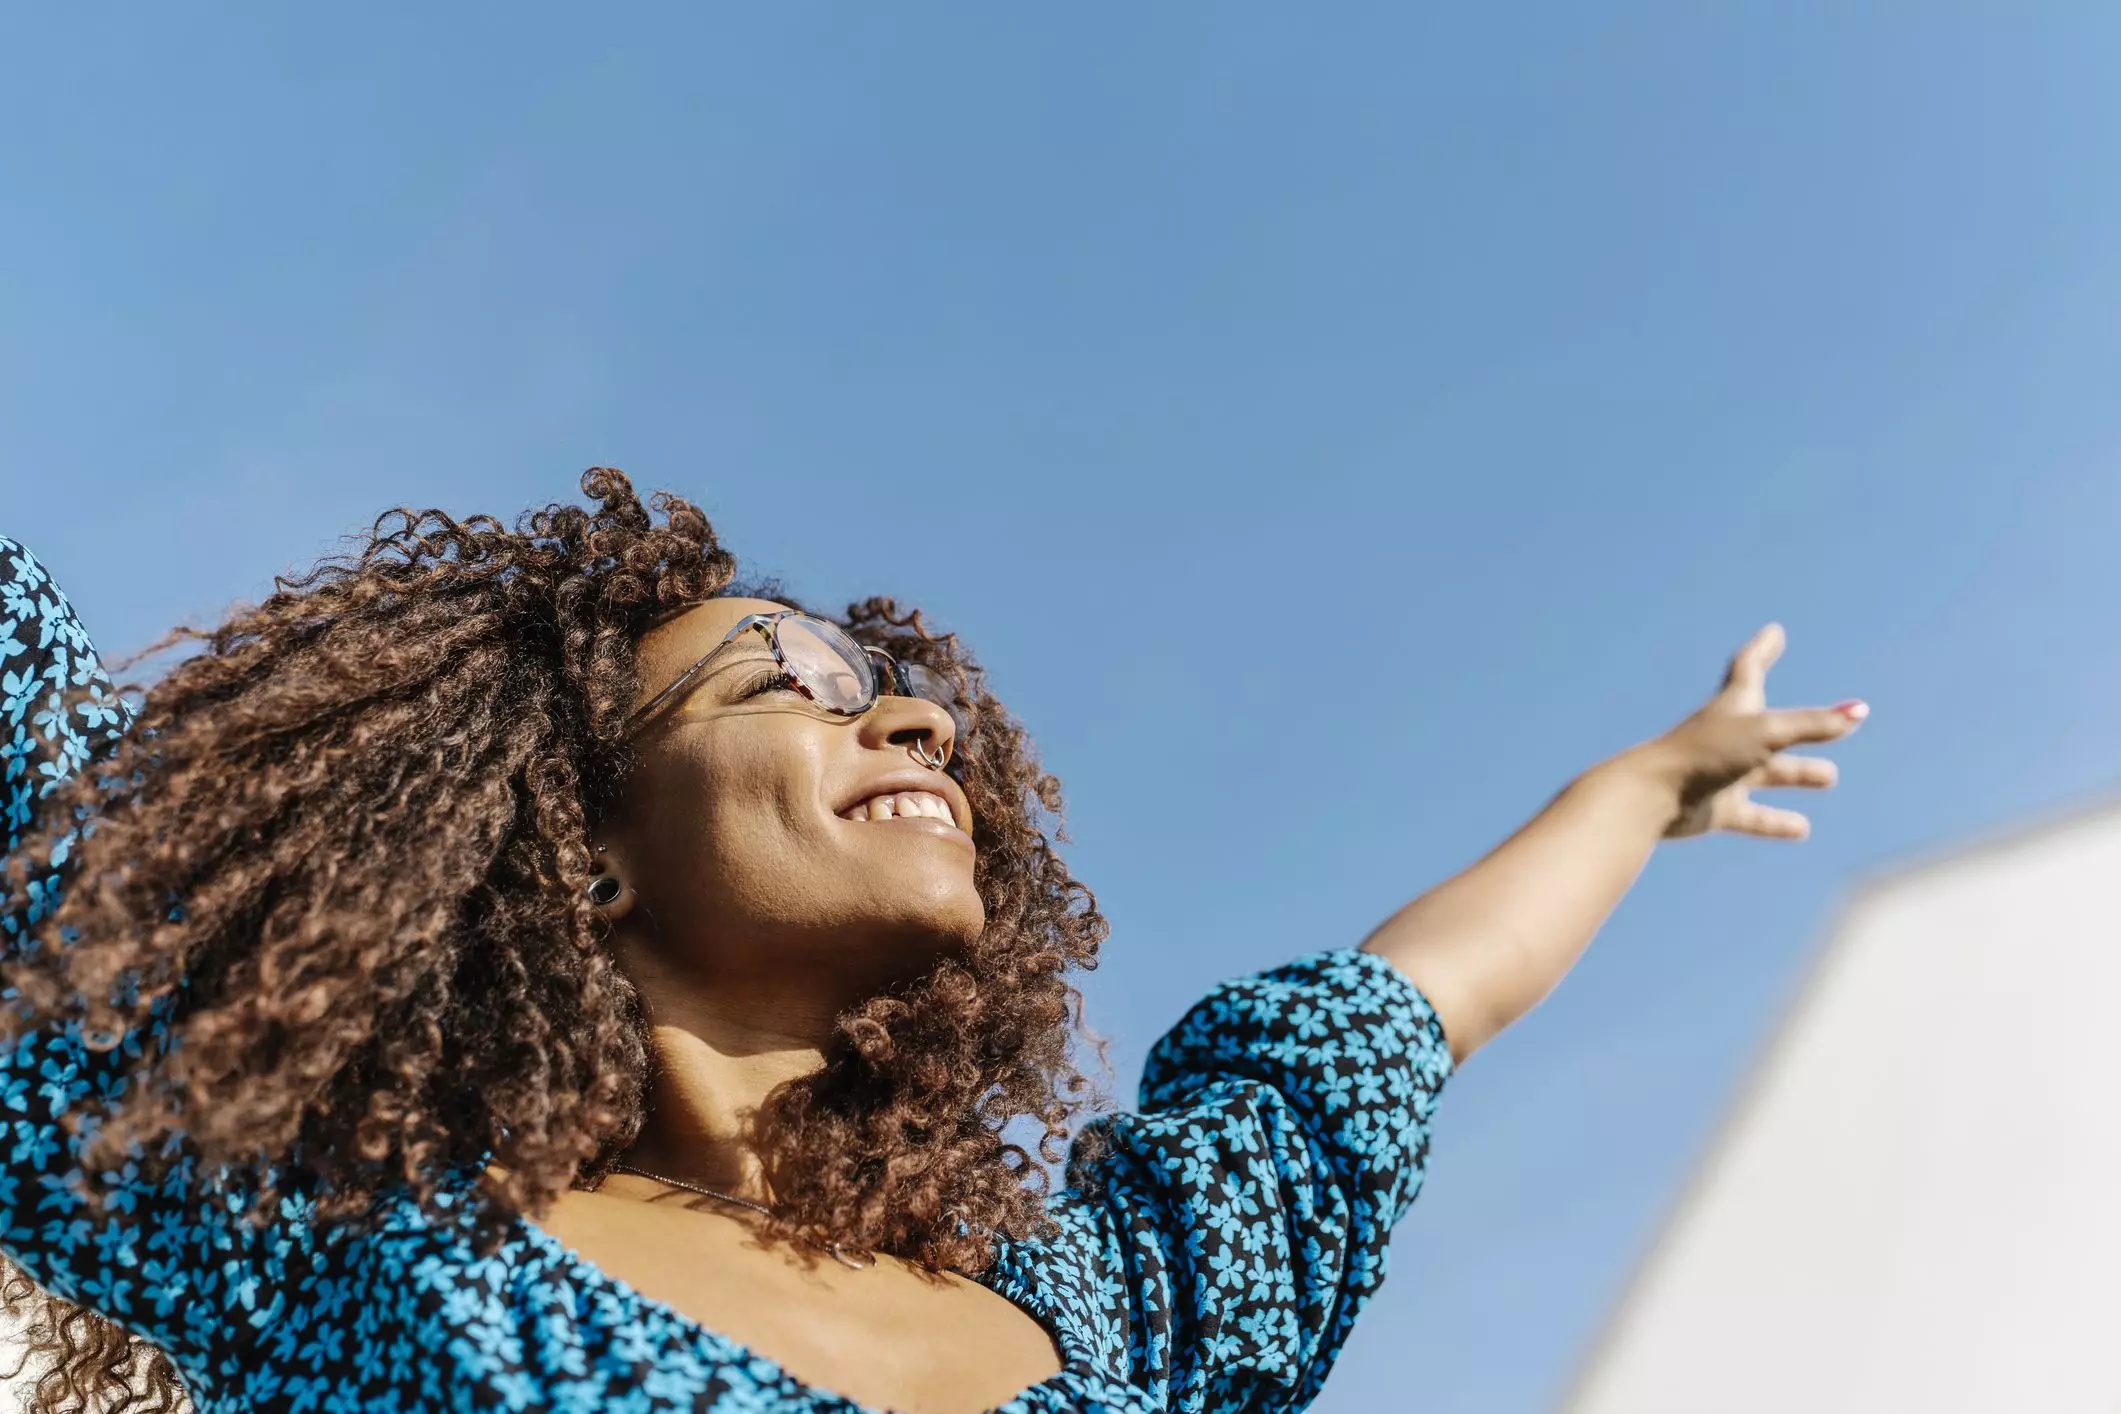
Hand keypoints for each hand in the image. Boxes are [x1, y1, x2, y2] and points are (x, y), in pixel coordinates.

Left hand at [1635, 623, 1864, 839]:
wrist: (1651, 796)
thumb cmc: (1705, 754)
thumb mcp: (1767, 734)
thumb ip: (1813, 725)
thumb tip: (1858, 712)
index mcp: (1734, 707)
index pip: (1748, 668)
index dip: (1762, 650)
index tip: (1774, 633)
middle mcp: (1728, 737)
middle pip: (1771, 728)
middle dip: (1803, 728)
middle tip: (1835, 728)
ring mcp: (1722, 774)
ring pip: (1767, 773)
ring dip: (1796, 774)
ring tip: (1827, 778)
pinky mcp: (1716, 808)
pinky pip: (1753, 816)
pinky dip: (1776, 821)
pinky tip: (1801, 828)